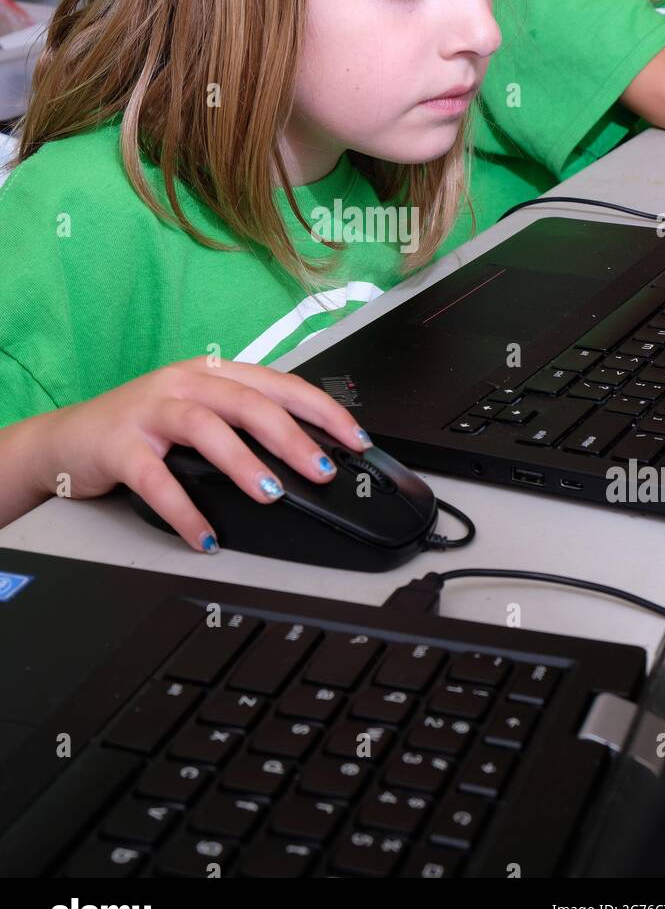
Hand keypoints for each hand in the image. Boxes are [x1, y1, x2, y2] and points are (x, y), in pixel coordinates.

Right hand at [42, 356, 371, 550]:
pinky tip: (204, 534)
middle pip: (248, 401)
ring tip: (271, 494)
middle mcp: (183, 384)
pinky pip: (156, 479)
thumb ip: (243, 423)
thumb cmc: (141, 429)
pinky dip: (184, 509)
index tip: (356, 438)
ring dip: (244, 462)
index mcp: (211, 373)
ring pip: (206, 427)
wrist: (65, 440)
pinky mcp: (119, 446)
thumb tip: (310, 455)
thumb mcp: (197, 414)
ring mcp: (149, 411)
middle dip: (292, 437)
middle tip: (322, 470)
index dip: (321, 410)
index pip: (278, 384)